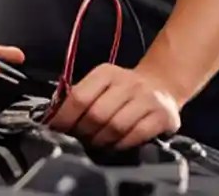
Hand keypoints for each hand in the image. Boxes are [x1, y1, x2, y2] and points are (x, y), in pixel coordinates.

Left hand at [45, 64, 181, 150]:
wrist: (162, 85)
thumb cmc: (122, 91)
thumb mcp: (101, 85)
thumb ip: (81, 98)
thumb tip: (55, 122)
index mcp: (106, 72)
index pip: (79, 96)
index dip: (65, 118)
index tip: (57, 130)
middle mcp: (128, 82)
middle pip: (96, 114)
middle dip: (83, 132)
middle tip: (79, 140)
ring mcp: (147, 98)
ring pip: (115, 126)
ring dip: (101, 141)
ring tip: (96, 144)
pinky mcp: (163, 115)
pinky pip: (136, 135)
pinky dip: (121, 144)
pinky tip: (115, 145)